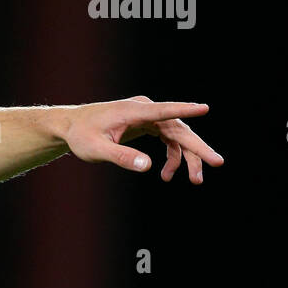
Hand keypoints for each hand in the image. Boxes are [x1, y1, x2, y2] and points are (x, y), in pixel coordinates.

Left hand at [62, 95, 223, 182]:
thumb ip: (122, 157)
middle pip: (178, 128)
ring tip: (196, 180)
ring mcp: (147, 116)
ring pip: (177, 135)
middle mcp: (144, 110)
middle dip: (198, 147)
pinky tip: (168, 174)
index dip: (185, 109)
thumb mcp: (97, 150)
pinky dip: (173, 156)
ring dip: (187, 157)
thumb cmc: (81, 136)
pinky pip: (168, 139)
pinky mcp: (146, 124)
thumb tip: (148, 166)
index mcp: (133, 111)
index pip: (164, 110)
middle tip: (217, 163)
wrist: (71, 127)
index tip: (205, 108)